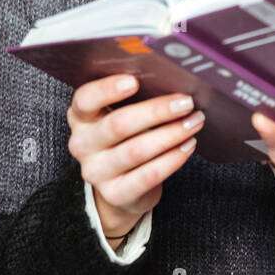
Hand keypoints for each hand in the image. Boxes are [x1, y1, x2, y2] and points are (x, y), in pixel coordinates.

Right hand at [66, 74, 201, 237]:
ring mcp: (96, 172)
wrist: (120, 185)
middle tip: (186, 103)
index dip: (107, 89)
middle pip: (118, 124)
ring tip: (194, 123)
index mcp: (81, 117)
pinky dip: (173, 158)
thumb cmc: (125, 138)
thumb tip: (172, 80)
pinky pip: (149, 175)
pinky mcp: (115, 194)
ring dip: (171, 134)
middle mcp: (82, 144)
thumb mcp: (119, 114)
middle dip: (156, 111)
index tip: (135, 81)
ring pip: (137, 150)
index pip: (85, 100)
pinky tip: (188, 145)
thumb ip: (135, 97)